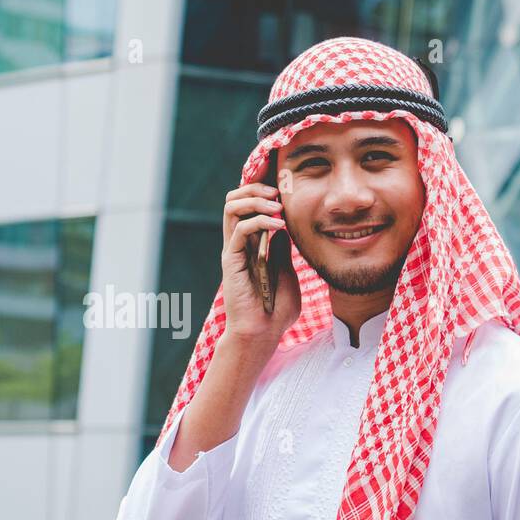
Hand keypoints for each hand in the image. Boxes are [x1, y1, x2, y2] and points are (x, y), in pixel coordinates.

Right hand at [220, 183, 300, 352]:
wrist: (263, 333)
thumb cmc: (276, 310)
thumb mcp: (287, 272)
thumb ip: (284, 250)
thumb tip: (284, 227)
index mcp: (252, 244)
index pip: (248, 205)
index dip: (261, 189)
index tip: (284, 186)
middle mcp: (239, 243)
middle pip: (234, 198)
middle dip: (255, 187)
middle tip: (278, 194)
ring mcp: (233, 250)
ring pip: (231, 206)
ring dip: (255, 199)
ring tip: (277, 207)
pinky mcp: (231, 260)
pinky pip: (240, 229)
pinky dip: (261, 221)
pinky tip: (280, 227)